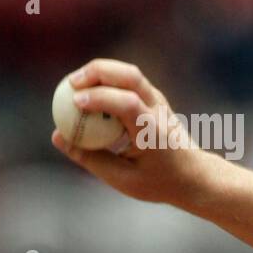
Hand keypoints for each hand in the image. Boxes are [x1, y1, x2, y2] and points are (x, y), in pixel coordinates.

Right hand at [51, 59, 216, 205]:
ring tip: (74, 84)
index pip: (128, 103)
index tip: (75, 102)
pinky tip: (88, 90)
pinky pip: (128, 80)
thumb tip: (58, 136)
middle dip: (96, 73)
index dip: (100, 98)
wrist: (194, 176)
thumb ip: (90, 158)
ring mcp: (158, 101)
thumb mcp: (122, 178)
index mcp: (153, 131)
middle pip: (130, 76)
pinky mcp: (154, 98)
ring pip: (129, 72)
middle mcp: (158, 110)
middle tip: (70, 84)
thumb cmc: (159, 182)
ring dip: (100, 71)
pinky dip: (106, 79)